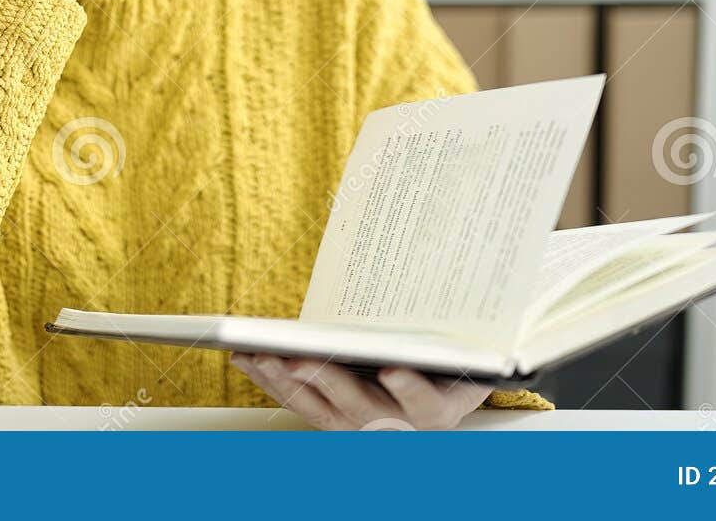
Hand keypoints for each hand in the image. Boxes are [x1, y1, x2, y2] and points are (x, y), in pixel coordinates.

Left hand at [231, 354, 493, 429]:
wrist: (439, 394)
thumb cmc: (451, 365)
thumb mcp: (468, 352)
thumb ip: (463, 334)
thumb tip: (466, 286)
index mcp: (438, 411)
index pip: (425, 403)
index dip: (410, 388)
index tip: (393, 369)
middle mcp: (398, 428)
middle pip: (360, 409)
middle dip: (327, 381)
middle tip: (300, 360)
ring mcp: (360, 428)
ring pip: (319, 410)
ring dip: (287, 382)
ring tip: (261, 353)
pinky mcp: (331, 421)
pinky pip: (297, 404)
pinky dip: (270, 381)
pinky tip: (248, 358)